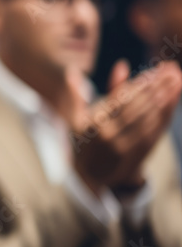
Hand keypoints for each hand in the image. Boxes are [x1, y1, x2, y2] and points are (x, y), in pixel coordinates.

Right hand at [69, 60, 181, 193]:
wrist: (87, 176)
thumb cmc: (82, 140)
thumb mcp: (76, 119)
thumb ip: (78, 95)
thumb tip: (74, 73)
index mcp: (91, 123)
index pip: (119, 98)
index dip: (139, 83)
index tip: (154, 70)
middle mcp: (107, 135)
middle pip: (136, 106)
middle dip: (155, 87)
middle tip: (171, 71)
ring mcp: (123, 146)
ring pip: (148, 117)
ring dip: (165, 98)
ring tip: (177, 81)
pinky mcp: (136, 154)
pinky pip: (153, 131)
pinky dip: (165, 115)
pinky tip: (172, 101)